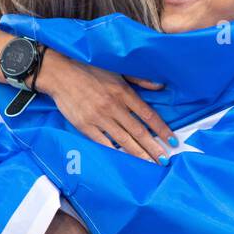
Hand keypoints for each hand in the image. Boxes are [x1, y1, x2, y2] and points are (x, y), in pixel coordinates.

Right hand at [36, 49, 174, 162]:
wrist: (60, 74)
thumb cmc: (90, 70)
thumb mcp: (117, 69)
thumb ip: (140, 79)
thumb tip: (160, 86)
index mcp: (123, 92)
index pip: (148, 114)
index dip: (162, 129)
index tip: (173, 141)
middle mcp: (114, 107)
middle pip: (139, 131)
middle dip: (154, 148)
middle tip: (166, 160)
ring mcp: (99, 118)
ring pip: (124, 140)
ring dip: (139, 154)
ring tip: (151, 164)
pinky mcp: (85, 126)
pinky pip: (103, 143)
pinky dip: (115, 153)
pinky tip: (125, 162)